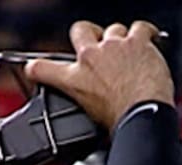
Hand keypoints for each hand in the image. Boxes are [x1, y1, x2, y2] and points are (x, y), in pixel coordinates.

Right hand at [23, 20, 173, 131]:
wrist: (144, 114)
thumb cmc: (122, 120)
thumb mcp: (92, 116)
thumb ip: (86, 101)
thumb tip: (92, 106)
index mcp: (74, 80)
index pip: (40, 68)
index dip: (35, 67)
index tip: (35, 69)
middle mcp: (91, 58)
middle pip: (80, 30)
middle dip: (87, 36)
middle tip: (96, 49)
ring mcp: (114, 47)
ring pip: (113, 30)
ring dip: (120, 41)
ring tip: (129, 56)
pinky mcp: (137, 42)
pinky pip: (139, 28)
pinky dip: (144, 34)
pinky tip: (146, 45)